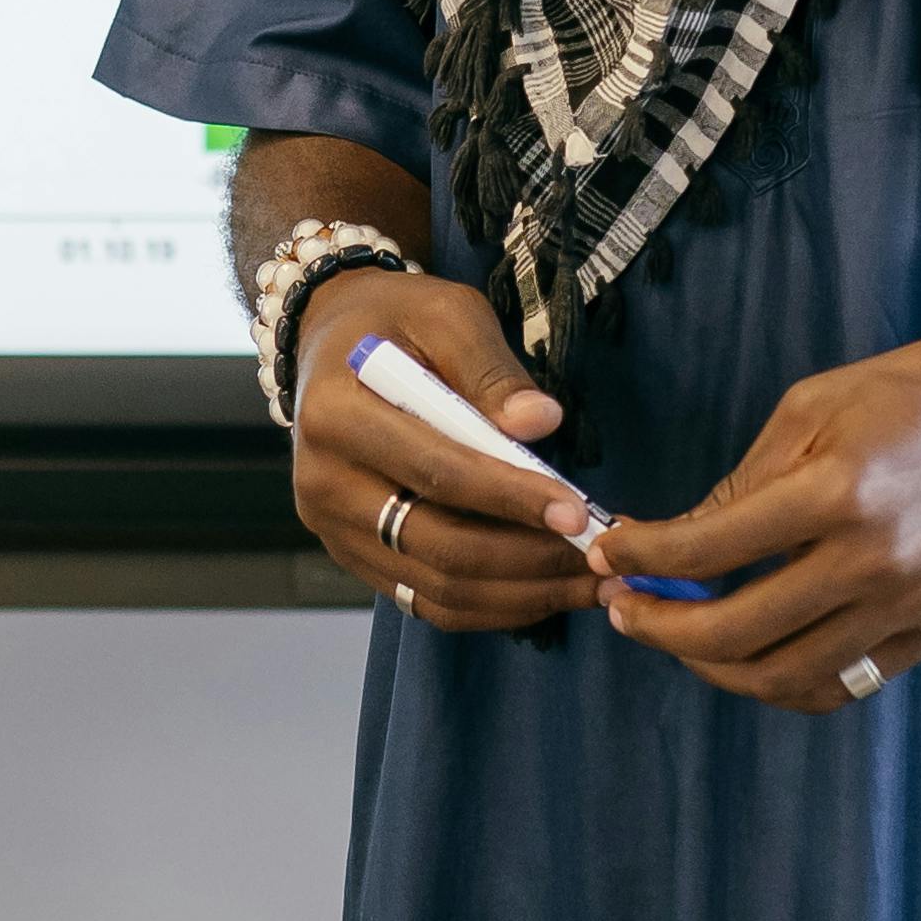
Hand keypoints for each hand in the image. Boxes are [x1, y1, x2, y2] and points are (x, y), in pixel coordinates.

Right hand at [288, 269, 601, 632]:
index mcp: (334, 414)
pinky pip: (425, 601)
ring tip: (588, 580)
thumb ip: (491, 370)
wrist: (333, 344)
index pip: (434, 472)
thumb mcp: (445, 315)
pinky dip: (490, 606)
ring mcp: (332, 528)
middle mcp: (321, 483)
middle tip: (598, 555)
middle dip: (528, 558)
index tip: (577, 513)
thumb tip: (540, 423)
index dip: (510, 498)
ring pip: (435, 588)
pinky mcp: (352, 555)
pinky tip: (544, 591)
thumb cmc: (396, 320)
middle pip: (436, 545)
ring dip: (521, 594)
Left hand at [588, 323, 920, 710]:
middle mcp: (873, 560)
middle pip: (735, 631)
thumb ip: (747, 480)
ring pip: (784, 677)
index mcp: (838, 489)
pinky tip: (750, 657)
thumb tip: (681, 539)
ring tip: (680, 639)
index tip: (611, 552)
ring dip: (713, 668)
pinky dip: (782, 683)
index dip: (641, 558)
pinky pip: (840, 685)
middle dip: (658, 627)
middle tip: (623, 608)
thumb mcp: (819, 403)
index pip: (707, 549)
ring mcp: (909, 606)